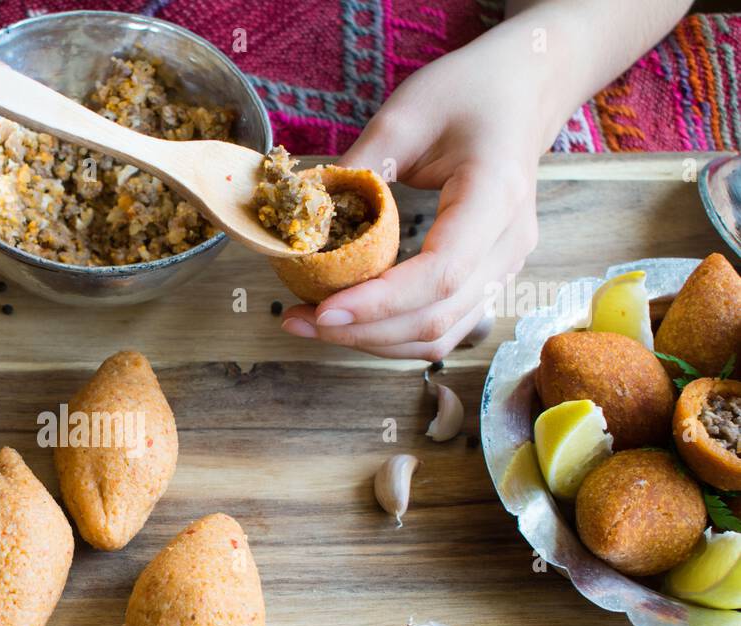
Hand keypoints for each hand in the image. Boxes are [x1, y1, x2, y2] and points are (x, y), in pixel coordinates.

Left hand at [281, 36, 548, 360]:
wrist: (522, 92)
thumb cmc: (468, 93)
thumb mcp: (406, 113)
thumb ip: (359, 168)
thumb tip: (308, 219)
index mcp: (496, 196)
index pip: (441, 274)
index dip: (380, 303)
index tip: (322, 310)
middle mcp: (510, 244)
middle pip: (438, 318)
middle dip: (362, 331)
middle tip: (296, 320)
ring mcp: (505, 268)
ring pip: (440, 335)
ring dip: (373, 341)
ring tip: (312, 324)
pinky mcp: (488, 279)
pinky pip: (442, 325)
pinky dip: (393, 333)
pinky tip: (349, 320)